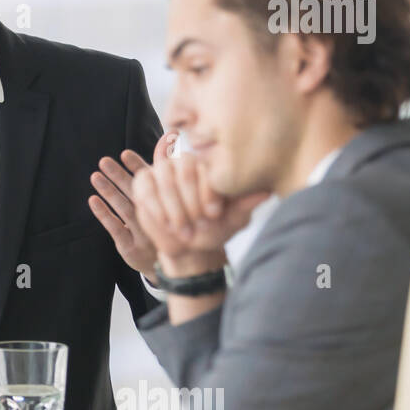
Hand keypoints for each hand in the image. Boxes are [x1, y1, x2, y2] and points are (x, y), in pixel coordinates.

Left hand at [89, 132, 176, 277]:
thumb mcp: (172, 193)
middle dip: (119, 175)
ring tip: (95, 176)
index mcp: (167, 201)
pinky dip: (104, 214)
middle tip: (103, 161)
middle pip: (136, 192)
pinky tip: (92, 200)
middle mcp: (157, 216)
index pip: (152, 180)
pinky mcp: (131, 247)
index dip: (137, 166)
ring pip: (124, 208)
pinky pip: (116, 228)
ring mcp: (144, 232)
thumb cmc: (172, 221)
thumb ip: (165, 164)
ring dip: (109, 191)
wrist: (181, 263)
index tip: (124, 154)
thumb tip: (169, 135)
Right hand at [130, 145, 269, 275]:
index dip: (208, 191)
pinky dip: (156, 208)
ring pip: (164, 178)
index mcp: (209, 167)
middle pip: (183, 168)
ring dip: (174, 207)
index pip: (206, 167)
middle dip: (190, 201)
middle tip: (198, 225)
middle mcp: (185, 162)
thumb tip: (265, 192)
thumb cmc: (214, 229)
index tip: (214, 214)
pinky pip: (145, 189)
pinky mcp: (143, 183)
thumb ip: (245, 204)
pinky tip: (168, 224)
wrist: (190, 247)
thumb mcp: (233, 220)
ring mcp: (161, 170)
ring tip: (184, 231)